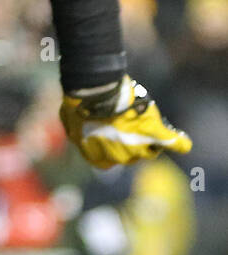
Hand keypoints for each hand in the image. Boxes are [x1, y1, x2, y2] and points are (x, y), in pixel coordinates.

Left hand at [59, 76, 191, 168]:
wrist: (92, 94)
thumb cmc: (78, 106)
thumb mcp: (70, 123)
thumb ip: (78, 133)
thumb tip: (78, 133)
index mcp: (97, 158)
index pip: (109, 161)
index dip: (111, 148)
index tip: (113, 137)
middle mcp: (119, 158)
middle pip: (131, 156)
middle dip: (130, 141)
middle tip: (128, 123)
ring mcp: (137, 147)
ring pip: (149, 149)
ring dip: (149, 139)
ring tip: (145, 121)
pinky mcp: (153, 132)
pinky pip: (172, 143)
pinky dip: (178, 142)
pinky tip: (183, 142)